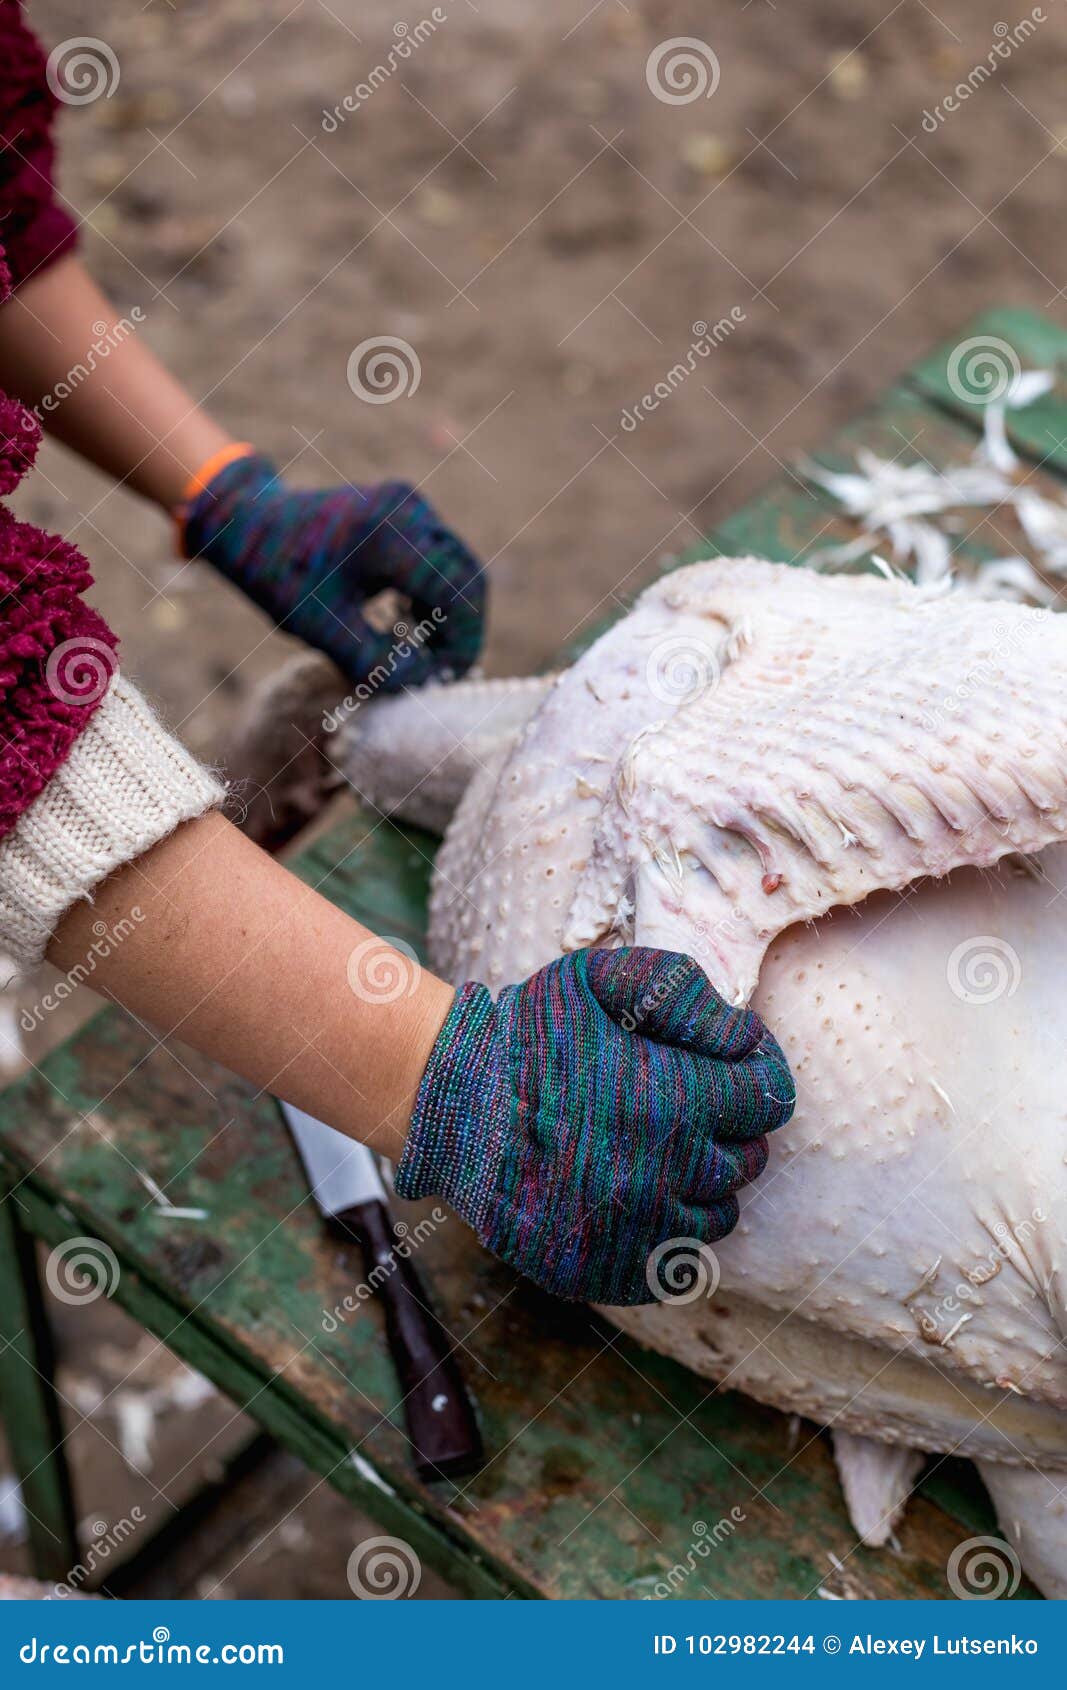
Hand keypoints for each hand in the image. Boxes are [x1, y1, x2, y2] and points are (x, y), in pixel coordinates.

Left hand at [180, 449, 484, 687]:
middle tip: (441, 670)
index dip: (463, 642)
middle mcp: (409, 510)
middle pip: (468, 578)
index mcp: (388, 534)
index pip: (457, 593)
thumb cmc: (277, 573)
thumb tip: (427, 682)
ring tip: (422, 652)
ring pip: (458, 568)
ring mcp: (410, 505)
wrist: (247, 520)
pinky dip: (434, 595)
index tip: (444, 678)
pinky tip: (408, 624)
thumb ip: (374, 660)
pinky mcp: (406, 510)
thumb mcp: (320, 627)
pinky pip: (440, 557)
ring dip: (451, 613)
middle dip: (463, 630)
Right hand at [395, 947, 794, 1304]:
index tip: (733, 1066)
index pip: (770, 1098)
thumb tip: (745, 1035)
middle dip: (728, 1127)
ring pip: (718, 1215)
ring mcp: (636, 1233)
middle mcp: (666, 1175)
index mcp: (675, 1101)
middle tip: (682, 1104)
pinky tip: (633, 1194)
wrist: (448, 1108)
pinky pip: (675, 1262)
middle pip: (748, 1159)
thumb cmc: (527, 1036)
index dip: (757, 1075)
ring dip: (702, 1182)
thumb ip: (685, 993)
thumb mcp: (599, 978)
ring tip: (655, 1149)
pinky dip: (668, 1231)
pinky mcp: (607, 1273)